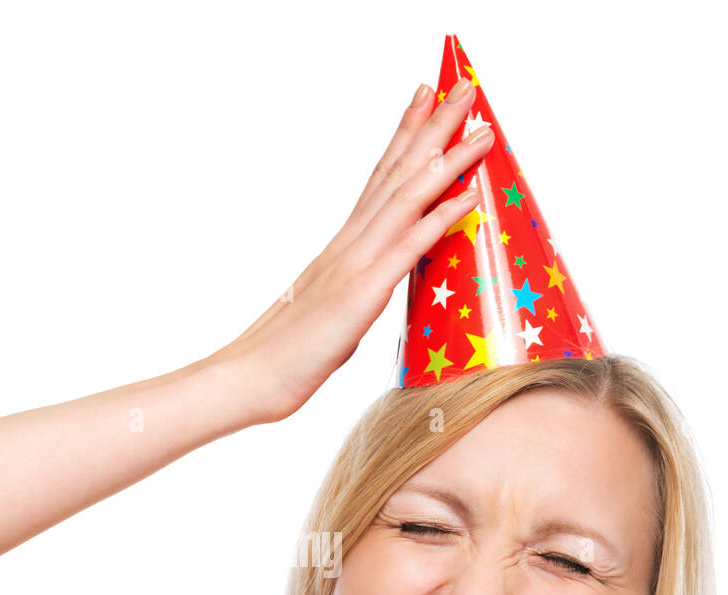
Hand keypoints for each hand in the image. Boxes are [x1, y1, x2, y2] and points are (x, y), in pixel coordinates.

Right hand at [213, 78, 493, 422]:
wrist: (249, 377)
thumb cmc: (285, 358)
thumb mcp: (329, 316)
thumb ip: (352, 296)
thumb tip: (366, 297)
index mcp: (341, 248)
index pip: (379, 179)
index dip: (404, 136)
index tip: (425, 99)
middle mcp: (348, 244)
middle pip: (396, 173)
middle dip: (432, 126)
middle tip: (461, 83)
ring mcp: (354, 264)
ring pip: (407, 197)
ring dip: (447, 157)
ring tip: (478, 123)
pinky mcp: (361, 294)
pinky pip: (408, 247)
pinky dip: (440, 217)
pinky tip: (468, 194)